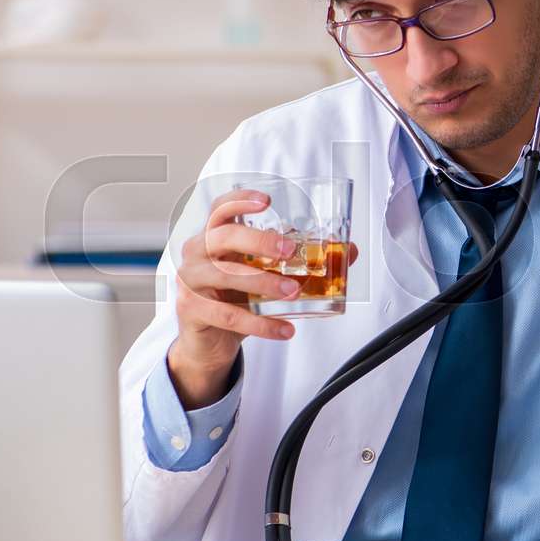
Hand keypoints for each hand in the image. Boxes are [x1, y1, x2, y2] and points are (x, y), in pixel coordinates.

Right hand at [168, 188, 359, 406]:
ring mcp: (190, 281)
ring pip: (224, 275)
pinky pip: (229, 315)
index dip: (240, 200)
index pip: (220, 208)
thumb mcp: (267, 275)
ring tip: (293, 292)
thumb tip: (349, 250)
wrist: (211, 341)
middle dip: (258, 240)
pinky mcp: (191, 310)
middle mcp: (197, 253)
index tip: (267, 201)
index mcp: (215, 237)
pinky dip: (261, 323)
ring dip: (263, 282)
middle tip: (289, 250)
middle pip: (222, 236)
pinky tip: (285, 329)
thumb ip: (300, 261)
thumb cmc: (237, 298)